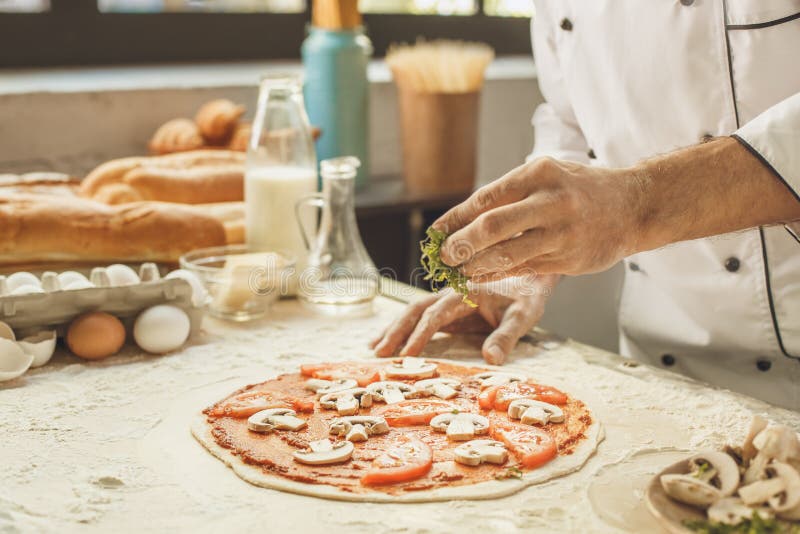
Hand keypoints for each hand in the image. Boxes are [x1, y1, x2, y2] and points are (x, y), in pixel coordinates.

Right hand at [370, 276, 557, 364]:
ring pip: (413, 311)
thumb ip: (506, 337)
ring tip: (374, 348)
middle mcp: (451, 293)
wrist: (530, 279)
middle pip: (415, 309)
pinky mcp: (447, 309)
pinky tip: (389, 341)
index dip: (420, 334)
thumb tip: (491, 359)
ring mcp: (447, 300)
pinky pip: (420, 318)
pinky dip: (403, 329)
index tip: (408, 355)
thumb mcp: (523, 316)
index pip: (436, 314)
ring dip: (394, 329)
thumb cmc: (527, 296)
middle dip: (396, 331)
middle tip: (380, 353)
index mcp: (465, 292)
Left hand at [435, 157, 642, 278]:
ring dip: (476, 265)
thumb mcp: (546, 176)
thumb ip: (508, 195)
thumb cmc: (579, 189)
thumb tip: (460, 220)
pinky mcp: (569, 258)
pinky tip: (482, 277)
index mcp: (539, 173)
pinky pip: (524, 268)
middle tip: (444, 256)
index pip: (485, 198)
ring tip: (458, 271)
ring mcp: (561, 232)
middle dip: (461, 244)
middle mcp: (551, 201)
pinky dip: (498, 274)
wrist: (634, 206)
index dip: (455, 218)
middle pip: (493, 226)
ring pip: (507, 253)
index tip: (435, 232)